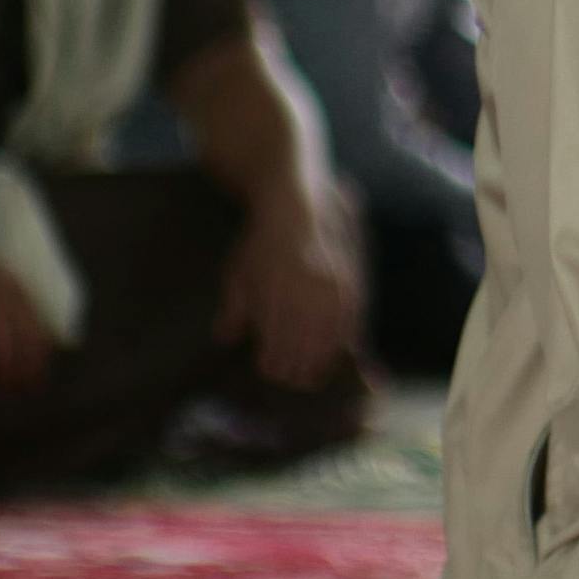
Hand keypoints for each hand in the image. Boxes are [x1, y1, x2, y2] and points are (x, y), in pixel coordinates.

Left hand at [215, 184, 359, 391]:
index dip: (272, 368)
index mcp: (276, 302)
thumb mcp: (238, 274)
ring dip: (320, 362)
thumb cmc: (262, 241)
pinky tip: (334, 348)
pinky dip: (341, 342)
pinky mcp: (353, 287)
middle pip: (304, 357)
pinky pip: (351, 327)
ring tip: (311, 369)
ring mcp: (333, 294)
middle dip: (296, 372)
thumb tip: (226, 339)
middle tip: (290, 376)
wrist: (296, 202)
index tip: (267, 369)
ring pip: (329, 346)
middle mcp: (307, 300)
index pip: (277, 355)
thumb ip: (232, 311)